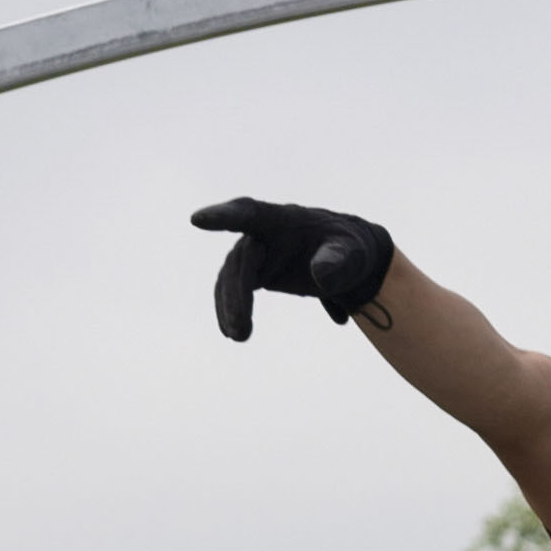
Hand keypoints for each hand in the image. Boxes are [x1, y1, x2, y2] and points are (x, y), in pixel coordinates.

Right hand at [194, 195, 397, 341]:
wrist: (349, 261)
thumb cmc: (350, 250)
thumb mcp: (352, 253)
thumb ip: (338, 262)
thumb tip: (320, 276)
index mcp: (283, 219)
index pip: (249, 213)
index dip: (223, 216)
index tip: (198, 220)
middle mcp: (262, 234)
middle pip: (240, 260)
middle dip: (236, 294)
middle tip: (240, 328)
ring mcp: (255, 253)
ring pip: (231, 278)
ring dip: (231, 307)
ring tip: (239, 337)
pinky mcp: (253, 272)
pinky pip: (234, 290)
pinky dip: (230, 310)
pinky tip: (232, 333)